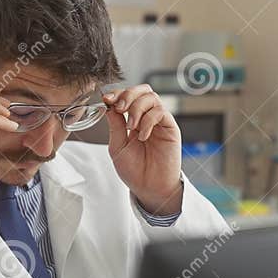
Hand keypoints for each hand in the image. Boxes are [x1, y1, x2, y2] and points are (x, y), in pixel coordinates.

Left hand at [104, 84, 182, 214]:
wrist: (149, 188)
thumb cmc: (134, 171)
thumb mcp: (117, 146)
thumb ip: (115, 126)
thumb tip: (109, 106)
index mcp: (133, 120)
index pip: (128, 97)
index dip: (117, 94)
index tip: (106, 99)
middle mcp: (148, 117)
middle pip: (143, 90)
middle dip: (128, 94)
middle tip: (120, 108)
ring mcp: (160, 122)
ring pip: (152, 97)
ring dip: (137, 108)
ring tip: (131, 127)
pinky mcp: (171, 128)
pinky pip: (161, 112)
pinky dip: (148, 120)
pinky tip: (143, 136)